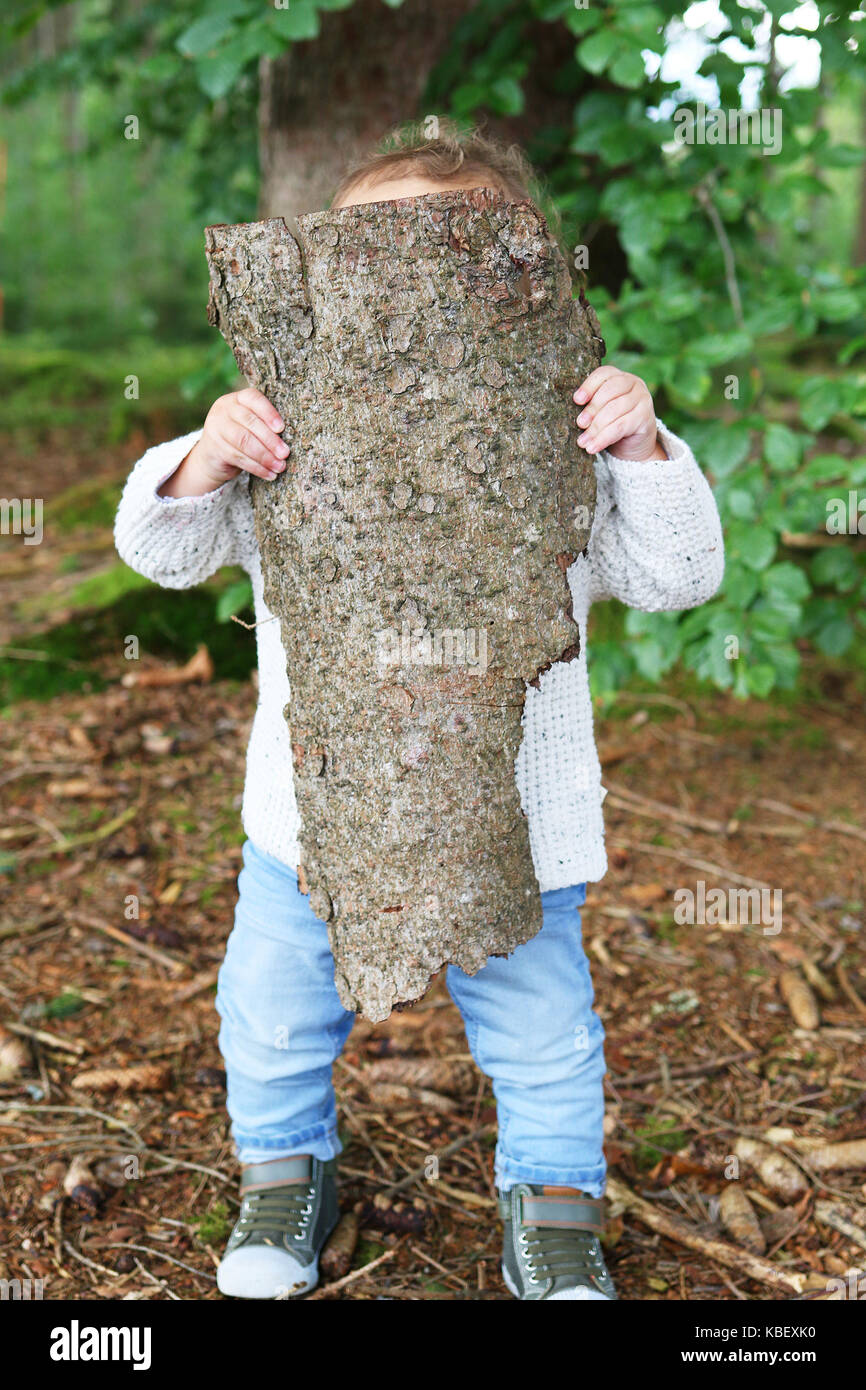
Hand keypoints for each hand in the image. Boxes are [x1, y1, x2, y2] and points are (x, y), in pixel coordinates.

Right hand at [159, 388, 288, 496]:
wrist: (212, 454)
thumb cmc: (240, 436)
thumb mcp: (248, 424)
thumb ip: (263, 424)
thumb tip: (286, 440)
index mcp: (236, 399)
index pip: (253, 398)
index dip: (268, 413)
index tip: (281, 428)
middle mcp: (224, 410)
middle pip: (249, 422)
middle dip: (270, 440)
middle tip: (285, 454)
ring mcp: (216, 428)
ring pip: (244, 441)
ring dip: (265, 456)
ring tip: (280, 466)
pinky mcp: (214, 448)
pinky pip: (238, 457)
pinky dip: (257, 468)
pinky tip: (269, 474)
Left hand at [573, 367, 664, 460]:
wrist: (635, 443)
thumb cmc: (613, 422)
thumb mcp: (601, 410)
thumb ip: (591, 405)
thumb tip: (575, 415)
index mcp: (620, 376)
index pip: (604, 374)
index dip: (589, 386)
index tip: (577, 400)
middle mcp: (634, 383)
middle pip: (609, 391)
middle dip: (592, 408)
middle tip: (580, 423)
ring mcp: (643, 399)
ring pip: (614, 410)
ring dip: (596, 428)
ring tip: (582, 441)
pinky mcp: (645, 418)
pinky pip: (621, 427)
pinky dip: (604, 438)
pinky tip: (592, 447)